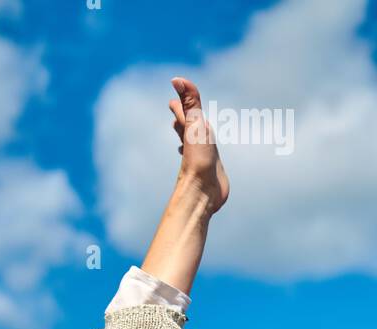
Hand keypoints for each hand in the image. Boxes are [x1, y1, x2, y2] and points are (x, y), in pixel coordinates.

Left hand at [168, 77, 229, 214]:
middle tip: (177, 113)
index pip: (182, 116)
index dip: (177, 107)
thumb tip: (175, 79)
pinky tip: (209, 163)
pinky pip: (210, 161)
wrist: (202, 193)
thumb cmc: (197, 159)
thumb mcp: (194, 125)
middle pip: (186, 129)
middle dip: (182, 120)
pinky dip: (207, 157)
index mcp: (191, 133)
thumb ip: (189, 103)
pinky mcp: (212, 173)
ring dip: (192, 138)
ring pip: (196, 145)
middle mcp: (195, 146)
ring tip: (191, 136)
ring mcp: (203, 159)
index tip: (171, 101)